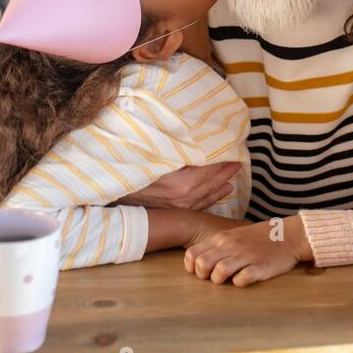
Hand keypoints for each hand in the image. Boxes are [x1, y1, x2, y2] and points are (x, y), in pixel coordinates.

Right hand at [117, 162, 238, 210]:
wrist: (115, 189)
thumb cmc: (135, 168)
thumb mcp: (159, 155)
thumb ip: (181, 151)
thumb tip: (199, 142)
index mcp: (182, 184)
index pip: (209, 171)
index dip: (222, 161)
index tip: (234, 151)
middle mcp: (183, 198)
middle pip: (211, 184)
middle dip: (225, 172)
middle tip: (238, 162)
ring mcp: (178, 206)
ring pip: (207, 196)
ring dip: (221, 185)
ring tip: (232, 177)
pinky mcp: (173, 209)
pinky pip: (198, 204)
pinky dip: (212, 197)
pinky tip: (221, 192)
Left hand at [183, 217, 306, 286]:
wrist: (290, 235)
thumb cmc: (260, 238)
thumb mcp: (235, 235)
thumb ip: (218, 246)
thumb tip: (199, 262)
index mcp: (222, 238)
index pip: (193, 253)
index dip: (191, 267)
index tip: (200, 272)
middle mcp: (231, 246)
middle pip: (202, 263)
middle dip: (203, 276)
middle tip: (212, 278)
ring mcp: (245, 256)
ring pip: (219, 271)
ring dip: (219, 280)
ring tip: (226, 280)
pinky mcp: (260, 267)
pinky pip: (242, 279)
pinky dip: (239, 283)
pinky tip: (243, 279)